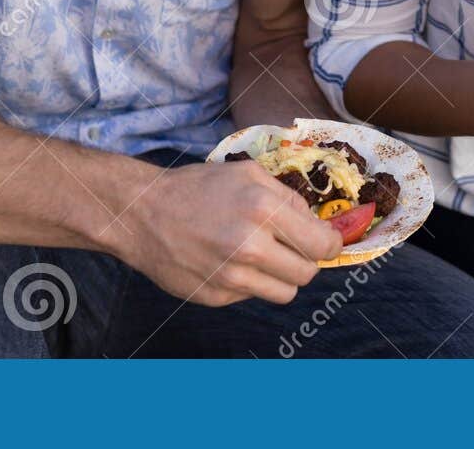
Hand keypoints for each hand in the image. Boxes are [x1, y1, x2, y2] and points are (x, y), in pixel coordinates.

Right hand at [121, 159, 339, 305]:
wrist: (143, 213)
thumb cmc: (198, 188)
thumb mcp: (249, 174)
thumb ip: (289, 198)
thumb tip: (318, 225)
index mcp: (264, 210)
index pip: (322, 245)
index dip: (330, 244)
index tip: (325, 241)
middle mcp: (250, 247)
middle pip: (307, 274)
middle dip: (306, 260)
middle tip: (292, 247)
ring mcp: (231, 277)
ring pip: (285, 292)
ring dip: (282, 276)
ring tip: (264, 256)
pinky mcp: (215, 297)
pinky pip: (252, 297)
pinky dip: (250, 283)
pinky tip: (230, 262)